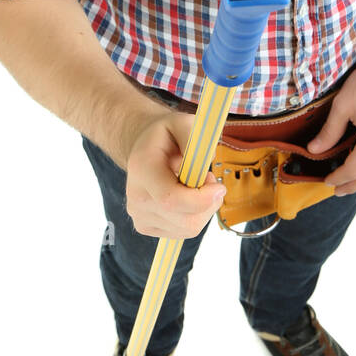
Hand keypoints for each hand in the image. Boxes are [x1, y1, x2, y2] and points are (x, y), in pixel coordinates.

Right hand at [124, 107, 225, 239]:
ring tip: (198, 186)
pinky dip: (194, 217)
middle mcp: (136, 196)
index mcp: (142, 169)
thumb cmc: (165, 136)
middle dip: (209, 204)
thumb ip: (194, 136)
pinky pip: (182, 233)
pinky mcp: (145, 227)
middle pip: (186, 220)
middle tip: (210, 180)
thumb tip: (208, 159)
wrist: (143, 149)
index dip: (202, 199)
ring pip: (188, 229)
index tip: (219, 186)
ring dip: (203, 209)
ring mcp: (139, 215)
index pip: (172, 199)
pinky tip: (188, 198)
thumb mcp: (181, 122)